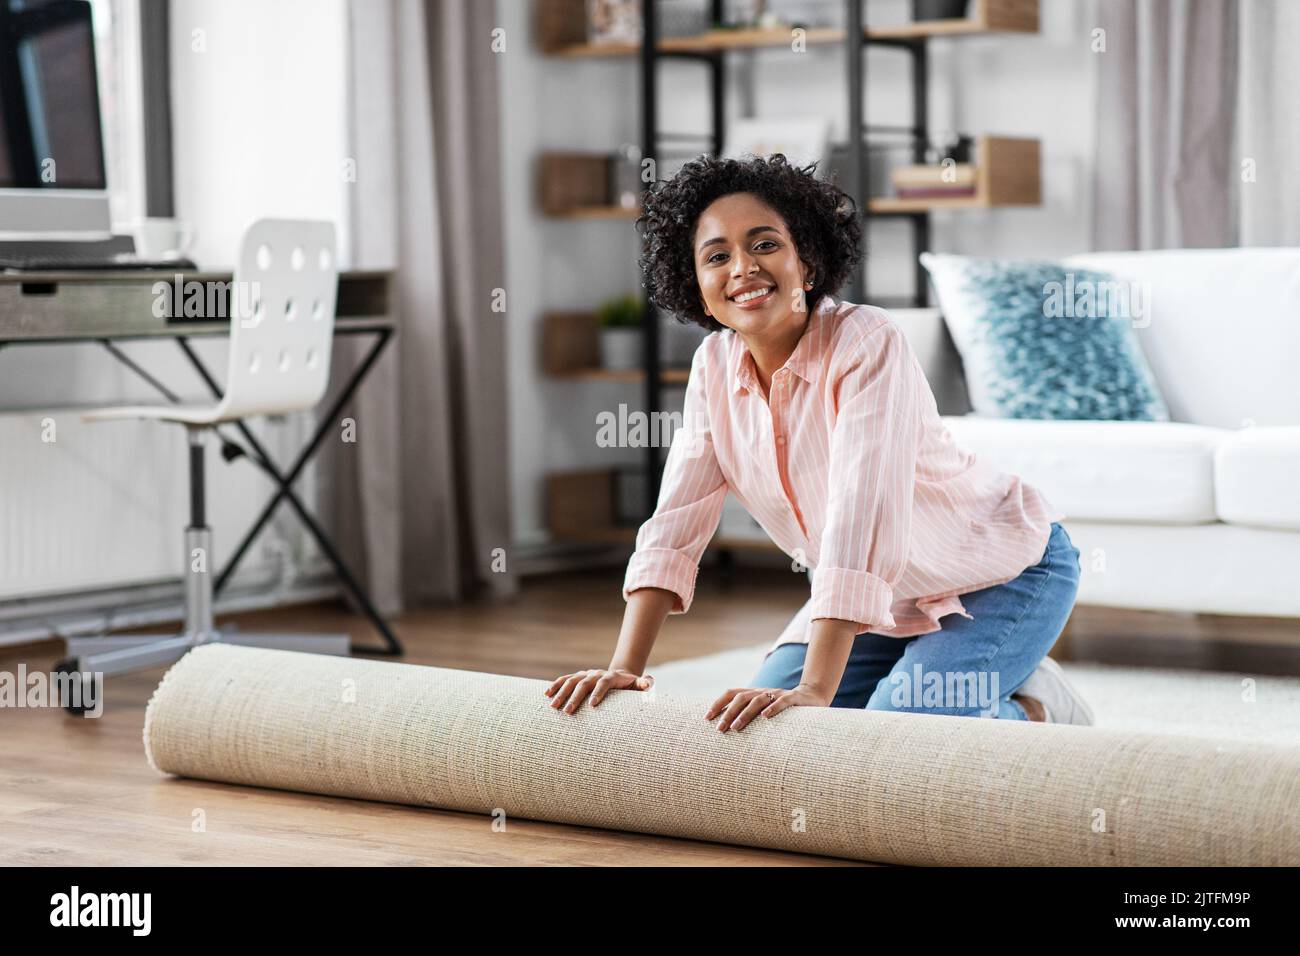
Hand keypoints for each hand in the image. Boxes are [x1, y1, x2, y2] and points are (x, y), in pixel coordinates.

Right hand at [544, 667, 652, 713]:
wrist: (621, 677)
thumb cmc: (631, 687)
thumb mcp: (640, 685)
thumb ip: (645, 684)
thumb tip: (648, 683)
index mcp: (612, 677)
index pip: (604, 683)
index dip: (598, 692)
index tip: (592, 705)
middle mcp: (597, 674)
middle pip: (584, 683)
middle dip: (575, 698)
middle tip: (568, 713)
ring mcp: (586, 674)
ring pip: (572, 681)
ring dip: (561, 692)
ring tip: (553, 707)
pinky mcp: (578, 677)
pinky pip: (565, 679)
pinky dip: (555, 685)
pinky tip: (546, 694)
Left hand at [705, 683, 830, 732]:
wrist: (813, 698)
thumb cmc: (784, 710)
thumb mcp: (764, 712)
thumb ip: (749, 716)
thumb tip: (727, 730)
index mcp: (754, 693)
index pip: (731, 693)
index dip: (718, 703)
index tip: (706, 718)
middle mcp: (763, 691)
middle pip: (741, 697)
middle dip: (728, 713)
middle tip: (719, 729)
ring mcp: (778, 694)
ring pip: (757, 700)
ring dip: (744, 714)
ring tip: (735, 727)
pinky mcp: (794, 699)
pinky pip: (783, 702)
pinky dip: (773, 708)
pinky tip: (765, 717)